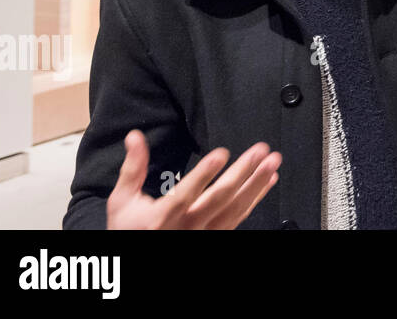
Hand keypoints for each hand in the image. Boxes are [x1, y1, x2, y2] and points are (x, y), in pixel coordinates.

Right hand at [105, 129, 281, 229]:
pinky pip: (240, 217)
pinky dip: (256, 197)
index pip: (186, 193)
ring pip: (235, 208)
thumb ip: (133, 169)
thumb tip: (135, 136)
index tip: (221, 153)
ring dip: (257, 183)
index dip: (203, 174)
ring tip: (273, 162)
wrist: (136, 259)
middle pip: (219, 199)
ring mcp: (204, 233)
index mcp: (162, 216)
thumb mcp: (123, 202)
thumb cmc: (130, 229)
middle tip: (261, 150)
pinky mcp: (216, 235)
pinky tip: (269, 180)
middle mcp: (187, 226)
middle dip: (243, 172)